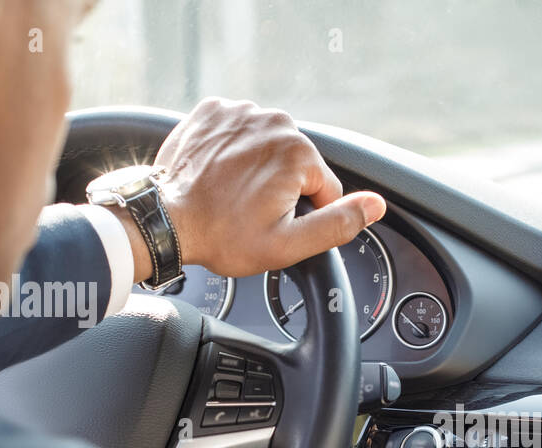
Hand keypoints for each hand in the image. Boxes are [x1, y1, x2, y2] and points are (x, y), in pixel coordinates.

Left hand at [114, 97, 386, 281]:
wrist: (165, 219)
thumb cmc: (224, 236)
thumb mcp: (289, 244)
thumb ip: (339, 223)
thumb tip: (376, 205)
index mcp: (299, 153)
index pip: (325, 189)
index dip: (304, 214)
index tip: (273, 223)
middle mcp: (275, 121)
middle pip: (298, 164)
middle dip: (282, 189)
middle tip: (250, 212)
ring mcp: (241, 111)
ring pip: (270, 147)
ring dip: (259, 169)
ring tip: (233, 193)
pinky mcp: (214, 110)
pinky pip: (241, 132)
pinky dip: (235, 152)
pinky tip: (220, 174)